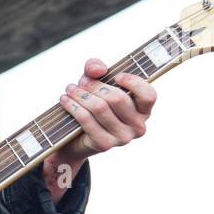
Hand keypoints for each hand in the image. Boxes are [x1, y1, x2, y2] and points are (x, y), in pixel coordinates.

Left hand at [46, 58, 155, 201]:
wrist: (78, 139)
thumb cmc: (93, 105)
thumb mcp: (96, 82)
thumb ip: (96, 68)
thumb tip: (96, 70)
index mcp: (143, 111)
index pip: (148, 95)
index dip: (133, 82)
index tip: (116, 76)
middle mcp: (138, 126)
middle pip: (118, 98)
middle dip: (95, 85)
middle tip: (81, 81)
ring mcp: (122, 138)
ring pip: (100, 108)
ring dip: (80, 95)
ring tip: (70, 89)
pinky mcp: (105, 144)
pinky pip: (87, 119)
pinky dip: (73, 106)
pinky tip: (65, 100)